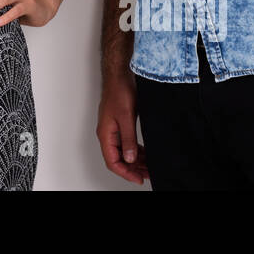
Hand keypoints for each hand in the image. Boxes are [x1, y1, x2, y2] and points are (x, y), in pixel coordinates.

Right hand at [96, 69, 149, 184]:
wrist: (120, 75)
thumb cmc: (119, 91)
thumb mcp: (126, 118)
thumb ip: (128, 139)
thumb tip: (130, 158)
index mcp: (105, 134)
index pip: (113, 161)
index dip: (126, 173)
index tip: (138, 179)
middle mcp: (107, 133)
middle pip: (117, 158)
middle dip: (132, 169)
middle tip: (146, 175)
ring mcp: (113, 128)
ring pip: (122, 152)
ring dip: (134, 160)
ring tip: (148, 166)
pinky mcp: (119, 123)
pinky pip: (126, 143)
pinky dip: (135, 150)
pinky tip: (144, 153)